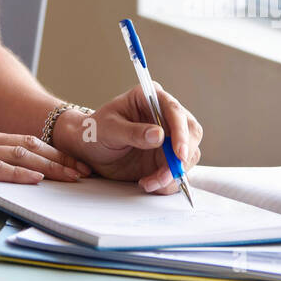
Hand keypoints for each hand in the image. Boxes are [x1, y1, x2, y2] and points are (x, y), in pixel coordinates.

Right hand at [0, 121, 94, 189]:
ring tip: (73, 176)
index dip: (52, 151)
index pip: (24, 141)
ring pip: (21, 154)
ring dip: (50, 166)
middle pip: (31, 145)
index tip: (74, 162)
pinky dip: (19, 173)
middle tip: (86, 170)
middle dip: (62, 158)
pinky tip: (36, 179)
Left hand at [51, 85, 202, 193]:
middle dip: (182, 156)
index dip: (181, 132)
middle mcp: (164, 116)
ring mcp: (169, 137)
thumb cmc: (95, 131)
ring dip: (172, 173)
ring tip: (148, 181)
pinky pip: (178, 171)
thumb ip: (133, 132)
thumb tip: (159, 135)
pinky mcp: (167, 157)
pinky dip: (167, 182)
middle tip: (168, 174)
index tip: (179, 153)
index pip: (175, 111)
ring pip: (187, 155)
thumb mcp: (108, 129)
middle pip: (191, 133)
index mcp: (150, 98)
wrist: (89, 149)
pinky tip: (148, 182)